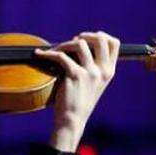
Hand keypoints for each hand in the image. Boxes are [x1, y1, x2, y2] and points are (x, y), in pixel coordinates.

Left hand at [35, 31, 119, 151]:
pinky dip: (48, 53)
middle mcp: (103, 71)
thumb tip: (81, 42)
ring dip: (64, 44)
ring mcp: (91, 73)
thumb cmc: (79, 100)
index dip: (101, 35)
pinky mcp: (75, 75)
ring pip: (80, 43)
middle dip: (84, 35)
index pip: (114, 44)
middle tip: (73, 40)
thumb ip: (93, 65)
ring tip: (56, 50)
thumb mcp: (93, 82)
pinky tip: (41, 55)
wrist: (72, 119)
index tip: (87, 38)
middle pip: (100, 39)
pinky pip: (61, 56)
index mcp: (109, 72)